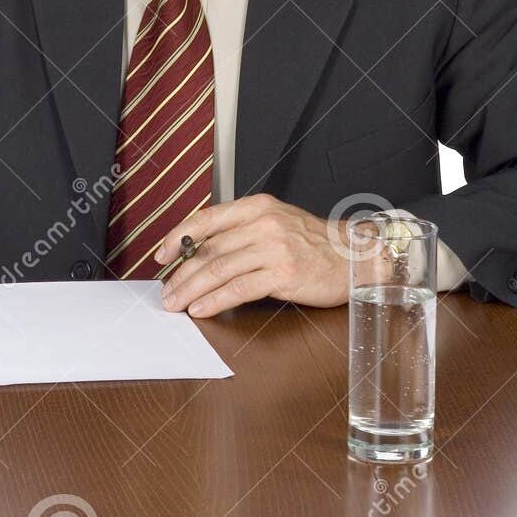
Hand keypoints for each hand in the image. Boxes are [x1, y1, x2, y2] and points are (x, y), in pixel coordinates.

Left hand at [155, 193, 350, 317]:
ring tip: (176, 304)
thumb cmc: (314, 243)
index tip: (161, 255)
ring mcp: (273, 247)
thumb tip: (201, 252)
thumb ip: (242, 232)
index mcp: (257, 207)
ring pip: (218, 269)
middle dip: (180, 274)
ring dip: (191, 290)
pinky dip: (215, 301)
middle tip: (166, 291)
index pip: (206, 219)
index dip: (178, 237)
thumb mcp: (276, 222)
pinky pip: (238, 288)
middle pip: (208, 250)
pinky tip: (201, 309)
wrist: (355, 256)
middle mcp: (262, 223)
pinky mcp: (282, 273)